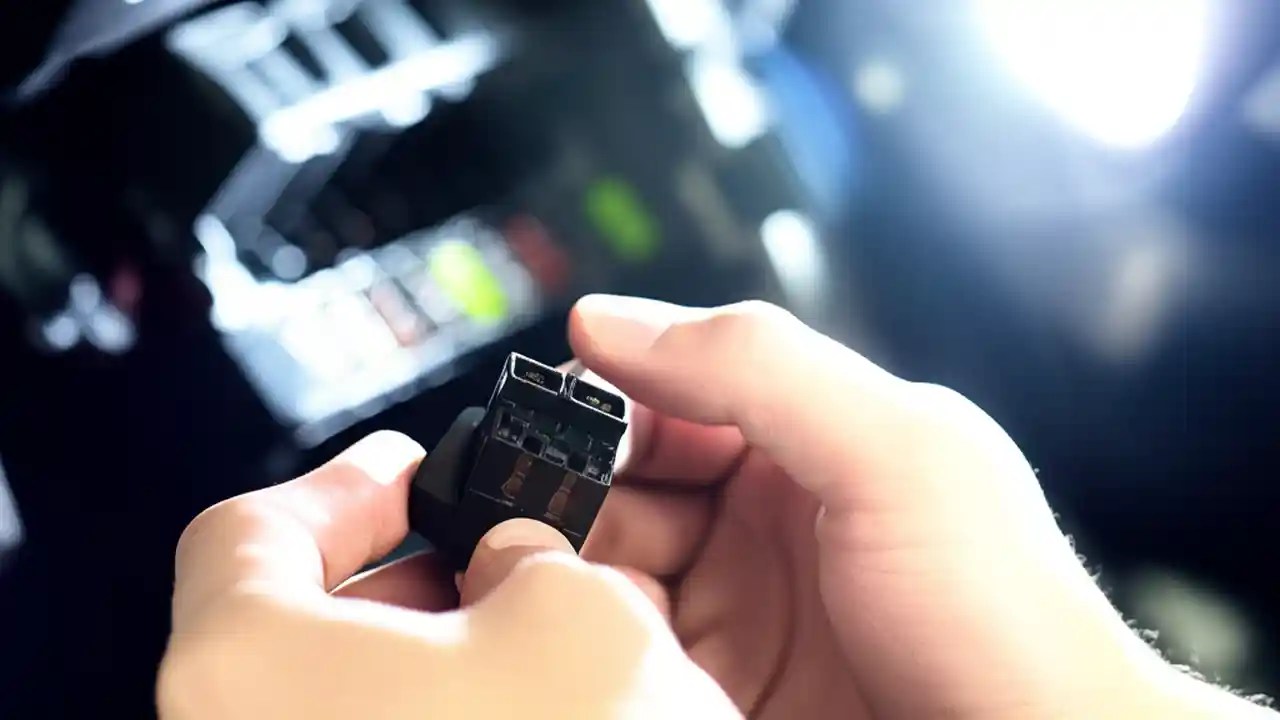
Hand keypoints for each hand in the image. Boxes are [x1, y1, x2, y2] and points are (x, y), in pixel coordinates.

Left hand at [156, 432, 738, 718]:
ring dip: (434, 657)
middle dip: (409, 577)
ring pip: (342, 702)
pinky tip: (529, 712)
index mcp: (250, 662)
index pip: (247, 533)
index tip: (409, 474)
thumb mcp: (574, 607)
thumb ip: (524, 554)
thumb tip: (514, 563)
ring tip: (535, 640)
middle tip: (493, 555)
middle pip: (295, 624)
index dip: (341, 486)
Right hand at [568, 295, 1276, 719]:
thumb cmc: (1006, 618)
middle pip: (622, 490)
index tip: (534, 429)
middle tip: (516, 524)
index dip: (600, 407)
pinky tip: (579, 650)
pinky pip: (627, 657)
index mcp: (807, 441)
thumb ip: (759, 369)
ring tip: (536, 594)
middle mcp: (766, 523)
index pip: (669, 398)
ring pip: (609, 577)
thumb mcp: (893, 455)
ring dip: (566, 580)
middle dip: (564, 500)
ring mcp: (743, 612)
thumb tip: (612, 322)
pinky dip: (590, 649)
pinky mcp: (720, 692)